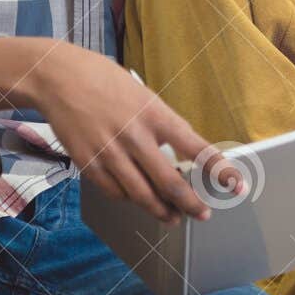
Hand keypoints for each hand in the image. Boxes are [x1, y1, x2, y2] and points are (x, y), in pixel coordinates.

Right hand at [31, 43, 246, 223]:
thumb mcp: (144, 95)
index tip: (236, 185)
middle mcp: (135, 136)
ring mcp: (110, 153)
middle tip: (202, 214)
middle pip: (170, 183)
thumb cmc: (105, 81)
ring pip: (143, 196)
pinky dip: (130, 200)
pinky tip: (137, 199)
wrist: (59, 77)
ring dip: (162, 211)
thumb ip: (162, 126)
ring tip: (172, 217)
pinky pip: (116, 192)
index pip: (197, 148)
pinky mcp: (89, 163)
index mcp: (155, 114)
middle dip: (191, 205)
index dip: (220, 170)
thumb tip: (180, 157)